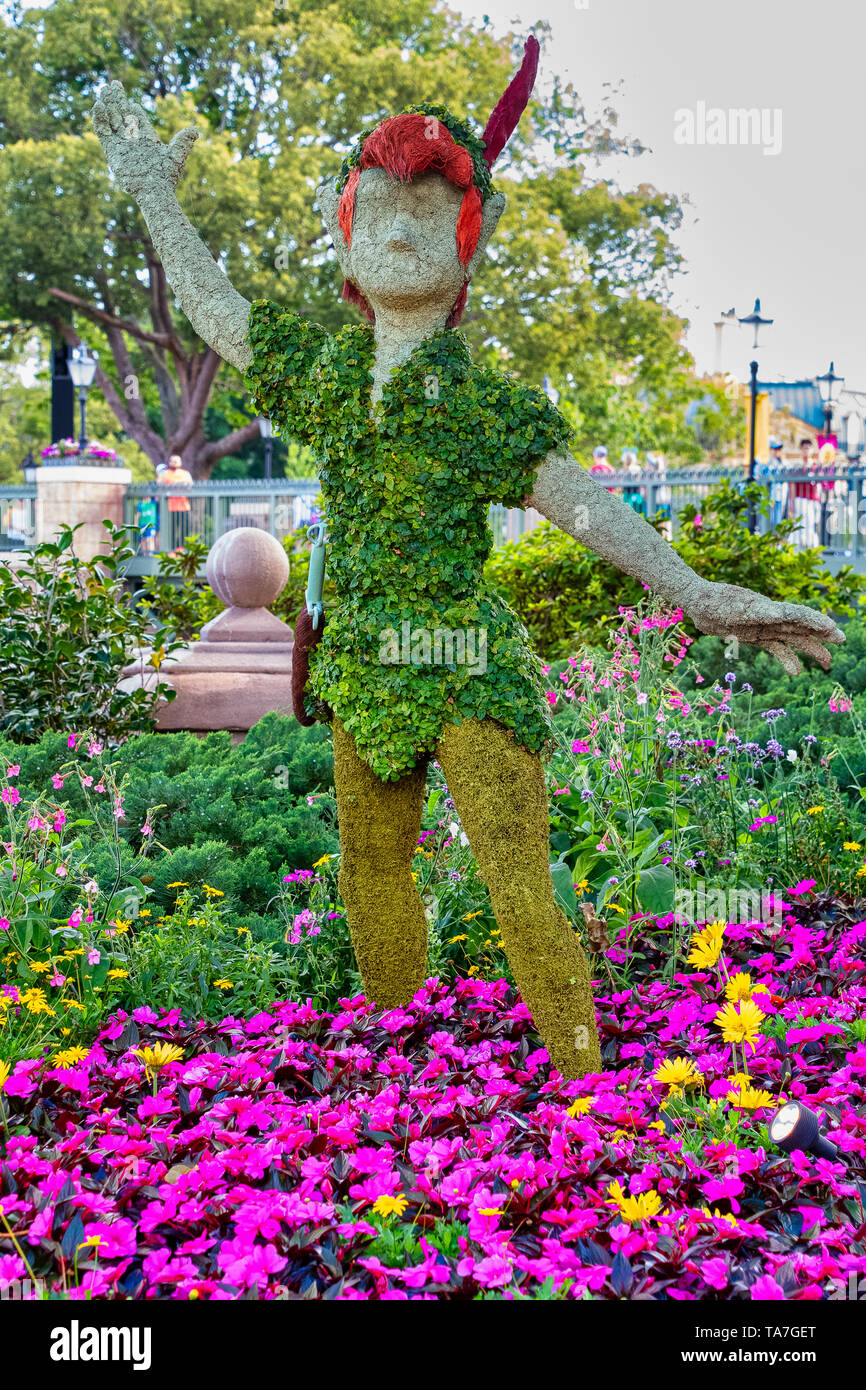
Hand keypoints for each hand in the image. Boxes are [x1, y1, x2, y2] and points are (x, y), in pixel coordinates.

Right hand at [91, 80, 197, 199]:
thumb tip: (196, 129)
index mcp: (147, 140)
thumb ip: (183, 141)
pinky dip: (100, 119)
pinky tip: (99, 105)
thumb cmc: (166, 177)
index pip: (139, 120)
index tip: (132, 101)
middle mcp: (133, 141)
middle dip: (118, 100)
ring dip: (108, 104)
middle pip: (123, 115)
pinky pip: (103, 132)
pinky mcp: (111, 150)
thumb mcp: (177, 155)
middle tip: (113, 84)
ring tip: (104, 89)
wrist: (153, 190)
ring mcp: (121, 145)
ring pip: (112, 120)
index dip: (134, 110)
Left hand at [685, 580, 843, 674]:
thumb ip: (756, 612)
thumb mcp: (733, 608)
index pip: (796, 614)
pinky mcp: (756, 636)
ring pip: (793, 639)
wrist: (698, 603)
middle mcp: (770, 617)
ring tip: (828, 662)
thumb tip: (779, 613)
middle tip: (841, 640)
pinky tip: (796, 671)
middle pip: (801, 626)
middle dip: (821, 633)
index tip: (831, 629)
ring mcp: (764, 627)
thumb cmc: (714, 602)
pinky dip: (787, 659)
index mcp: (767, 608)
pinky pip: (776, 648)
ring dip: (810, 649)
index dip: (814, 621)